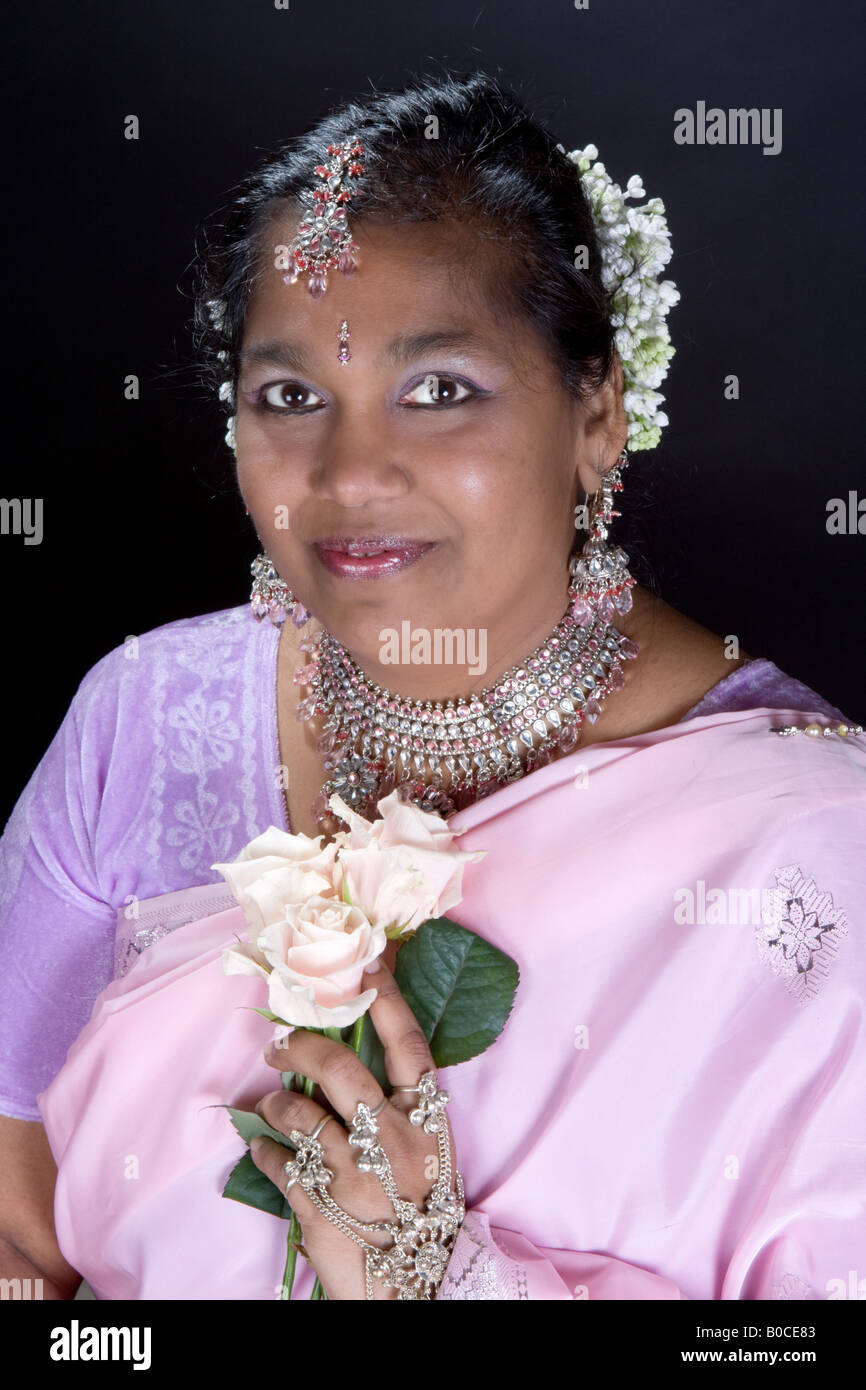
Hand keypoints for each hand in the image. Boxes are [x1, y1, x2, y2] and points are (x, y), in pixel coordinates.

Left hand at [250, 956, 456, 1299]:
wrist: (415, 1290)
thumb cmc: (420, 1210)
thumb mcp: (427, 1152)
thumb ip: (399, 1105)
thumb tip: (350, 1050)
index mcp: (427, 1123)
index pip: (409, 1048)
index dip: (388, 1001)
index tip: (364, 965)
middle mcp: (394, 1144)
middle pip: (342, 1072)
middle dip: (302, 1047)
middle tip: (278, 1043)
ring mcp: (356, 1178)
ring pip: (301, 1116)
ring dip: (277, 1103)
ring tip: (272, 1104)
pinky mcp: (321, 1211)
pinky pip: (279, 1164)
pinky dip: (266, 1153)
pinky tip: (266, 1151)